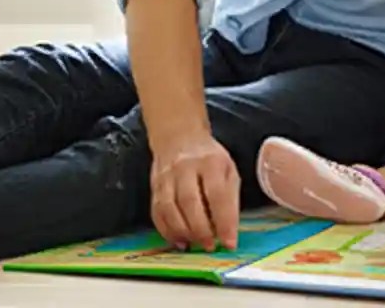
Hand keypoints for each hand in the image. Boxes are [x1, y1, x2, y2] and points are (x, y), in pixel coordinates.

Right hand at [149, 133, 240, 252]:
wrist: (179, 138)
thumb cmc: (209, 159)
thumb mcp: (228, 171)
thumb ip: (230, 199)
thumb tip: (229, 232)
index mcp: (210, 162)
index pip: (217, 194)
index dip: (224, 221)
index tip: (229, 242)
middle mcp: (185, 168)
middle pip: (190, 202)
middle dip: (201, 230)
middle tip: (210, 245)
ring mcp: (166, 177)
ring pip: (170, 209)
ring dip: (183, 232)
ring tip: (195, 244)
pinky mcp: (154, 187)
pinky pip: (157, 212)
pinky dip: (167, 231)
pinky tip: (179, 240)